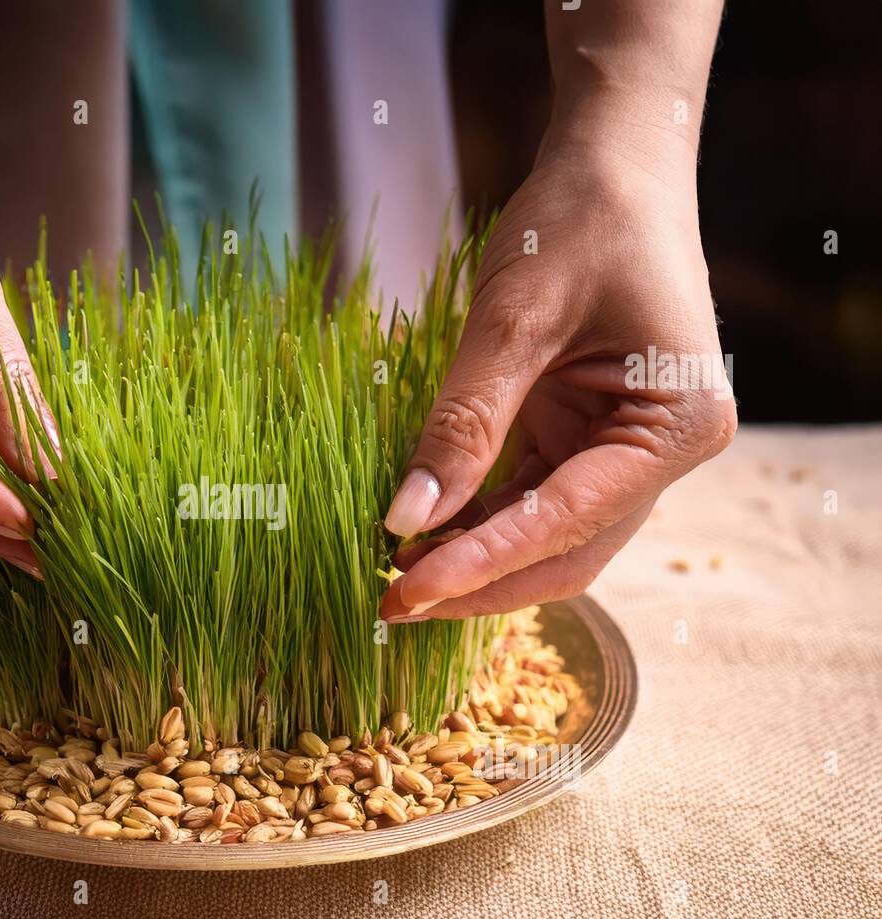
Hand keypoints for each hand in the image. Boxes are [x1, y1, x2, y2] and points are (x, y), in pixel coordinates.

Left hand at [380, 118, 735, 621]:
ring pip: (547, 538)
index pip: (565, 520)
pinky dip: (480, 522)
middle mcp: (660, 452)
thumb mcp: (514, 322)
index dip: (481, 564)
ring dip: (477, 560)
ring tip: (397, 575)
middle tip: (392, 605)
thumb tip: (405, 520)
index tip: (407, 592)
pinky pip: (532, 499)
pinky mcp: (589, 438)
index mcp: (675, 427)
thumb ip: (463, 425)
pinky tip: (424, 533)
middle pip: (565, 551)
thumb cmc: (580, 221)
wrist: (614, 163)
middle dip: (480, 582)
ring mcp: (627, 450)